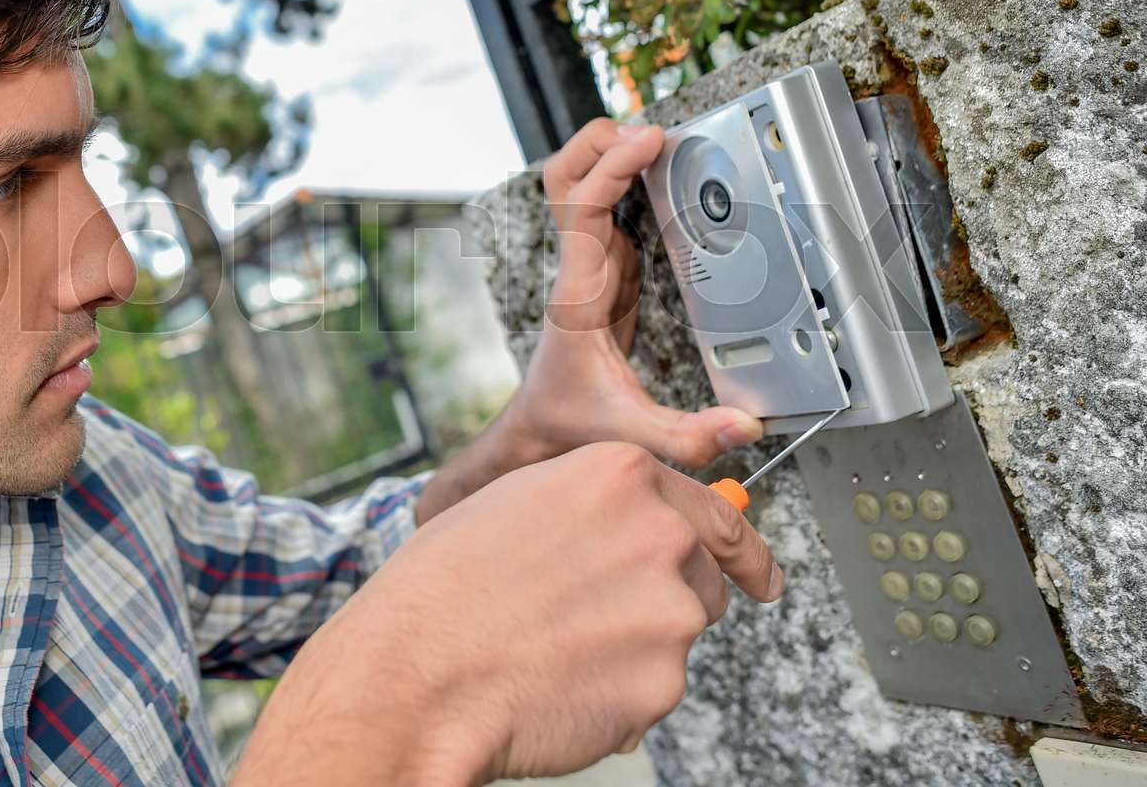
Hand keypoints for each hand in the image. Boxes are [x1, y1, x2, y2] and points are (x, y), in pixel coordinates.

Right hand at [233, 443, 783, 785]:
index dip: (730, 542)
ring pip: (676, 633)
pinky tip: (558, 686)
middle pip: (699, 572)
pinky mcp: (665, 680)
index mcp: (618, 475)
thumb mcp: (514, 504)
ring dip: (636, 647)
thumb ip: (588, 506)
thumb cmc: (443, 591)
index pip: (707, 506)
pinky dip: (619, 696)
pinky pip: (655, 689)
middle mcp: (659, 532)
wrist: (418, 674)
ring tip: (555, 650)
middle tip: (588, 617)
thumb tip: (624, 527)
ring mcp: (670, 608)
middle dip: (662, 596)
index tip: (752, 565)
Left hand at [501, 117, 761, 469]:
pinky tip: (661, 177)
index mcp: (580, 291)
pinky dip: (629, 181)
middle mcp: (579, 266)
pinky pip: (610, 206)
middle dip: (599, 142)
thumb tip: (746, 427)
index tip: (651, 140)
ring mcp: (590, 263)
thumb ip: (687, 436)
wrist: (541, 427)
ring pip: (581, 184)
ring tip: (657, 143)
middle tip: (648, 134)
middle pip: (565, 175)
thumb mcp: (630, 433)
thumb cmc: (573, 420)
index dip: (615, 165)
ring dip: (610, 154)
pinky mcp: (606, 269)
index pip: (585, 205)